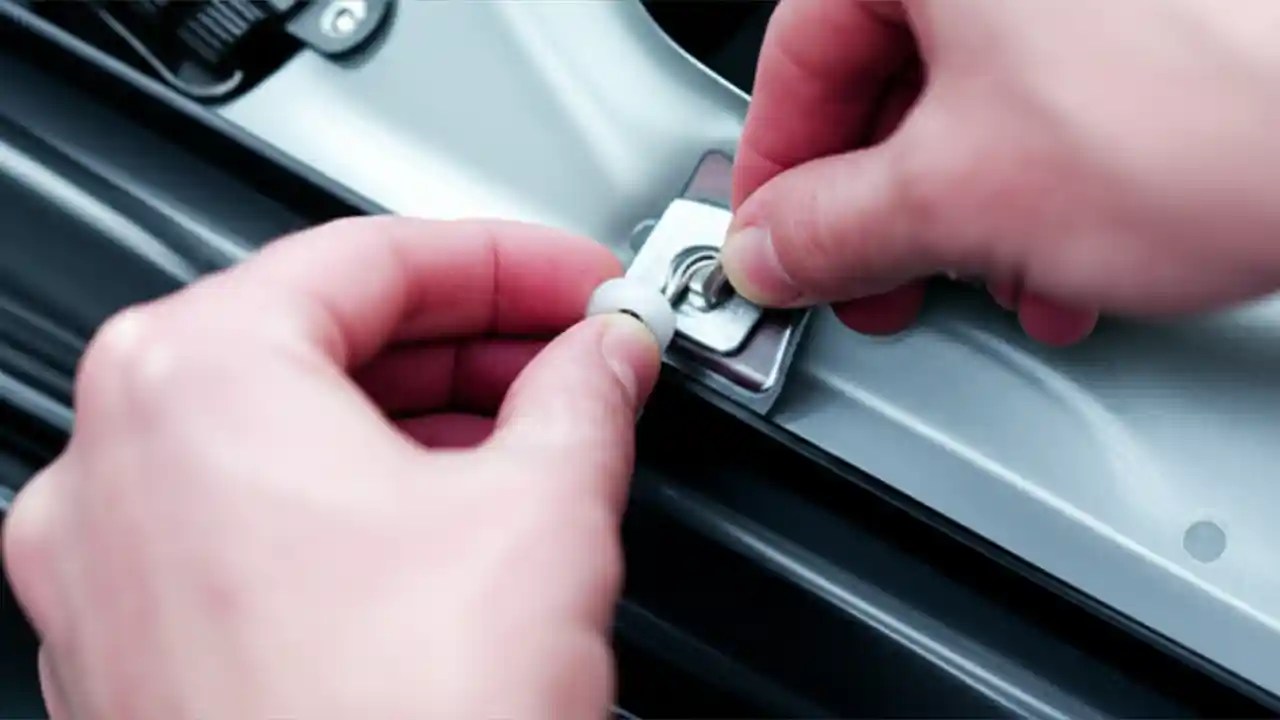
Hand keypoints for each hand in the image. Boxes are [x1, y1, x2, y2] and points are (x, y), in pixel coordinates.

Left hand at [2, 217, 659, 718]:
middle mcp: (117, 468)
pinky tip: (448, 525)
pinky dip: (357, 504)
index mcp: (190, 384)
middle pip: (324, 342)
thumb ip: (583, 395)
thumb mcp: (543, 516)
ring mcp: (110, 568)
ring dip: (420, 422)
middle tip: (572, 353)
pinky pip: (255, 525)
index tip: (580, 284)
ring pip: (287, 437)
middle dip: (470, 343)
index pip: (373, 258)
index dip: (507, 261)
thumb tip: (606, 352)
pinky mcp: (138, 652)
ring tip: (531, 435)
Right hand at [724, 0, 1279, 344]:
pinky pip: (1060, 88)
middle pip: (889, 79)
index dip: (774, 181)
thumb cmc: (1220, 107)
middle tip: (878, 284)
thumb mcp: (961, 194)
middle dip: (885, 211)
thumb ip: (831, 229)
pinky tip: (1074, 252)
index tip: (776, 253)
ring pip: (979, 93)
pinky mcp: (1156, 18)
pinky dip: (1048, 178)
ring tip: (999, 283)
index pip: (795, 60)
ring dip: (971, 210)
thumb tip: (770, 248)